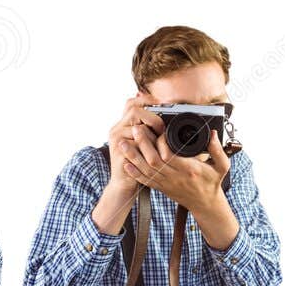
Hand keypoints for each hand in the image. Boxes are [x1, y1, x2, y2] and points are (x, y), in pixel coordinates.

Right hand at [93, 95, 161, 233]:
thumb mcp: (144, 144)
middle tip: (162, 128)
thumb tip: (167, 120)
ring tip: (163, 137)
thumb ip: (151, 130)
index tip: (161, 103)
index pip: (131, 103)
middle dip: (152, 118)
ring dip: (153, 132)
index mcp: (123, 126)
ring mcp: (117, 140)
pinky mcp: (120, 152)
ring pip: (137, 127)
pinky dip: (150, 145)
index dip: (145, 100)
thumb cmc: (138, 164)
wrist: (124, 185)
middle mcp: (117, 130)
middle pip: (134, 110)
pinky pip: (137, 144)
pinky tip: (160, 150)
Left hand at [125, 130, 239, 249]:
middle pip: (154, 161)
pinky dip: (134, 173)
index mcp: (190, 169)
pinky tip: (125, 164)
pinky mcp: (161, 188)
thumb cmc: (212, 183)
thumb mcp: (222, 166)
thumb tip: (212, 133)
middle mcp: (176, 177)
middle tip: (135, 129)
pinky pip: (145, 181)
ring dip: (133, 157)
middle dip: (142, 144)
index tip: (158, 130)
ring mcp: (167, 184)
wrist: (206, 204)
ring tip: (123, 143)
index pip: (170, 155)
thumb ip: (218, 150)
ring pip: (146, 170)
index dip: (161, 143)